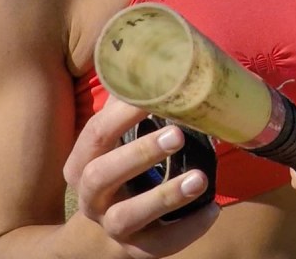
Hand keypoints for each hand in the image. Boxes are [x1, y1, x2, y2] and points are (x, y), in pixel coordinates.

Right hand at [64, 97, 218, 256]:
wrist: (95, 241)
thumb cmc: (115, 175)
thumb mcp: (111, 146)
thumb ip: (125, 109)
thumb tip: (149, 56)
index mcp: (81, 164)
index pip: (95, 134)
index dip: (124, 113)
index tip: (158, 92)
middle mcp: (91, 198)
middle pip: (100, 176)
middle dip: (138, 153)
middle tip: (177, 134)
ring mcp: (112, 227)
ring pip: (127, 216)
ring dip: (164, 196)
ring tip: (201, 177)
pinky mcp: (137, 250)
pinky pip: (160, 246)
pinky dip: (188, 229)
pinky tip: (213, 209)